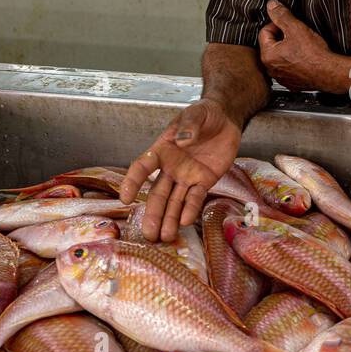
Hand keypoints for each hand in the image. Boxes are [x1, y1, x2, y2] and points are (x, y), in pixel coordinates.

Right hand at [119, 98, 242, 242]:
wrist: (225, 119)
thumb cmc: (204, 114)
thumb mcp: (195, 113)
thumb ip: (188, 126)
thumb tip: (182, 140)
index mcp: (161, 150)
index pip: (142, 168)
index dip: (133, 183)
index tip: (125, 199)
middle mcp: (171, 168)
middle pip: (158, 194)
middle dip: (153, 214)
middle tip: (147, 234)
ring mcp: (187, 176)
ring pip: (174, 201)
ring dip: (169, 219)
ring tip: (164, 238)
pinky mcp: (204, 181)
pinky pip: (195, 198)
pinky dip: (190, 210)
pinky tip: (185, 223)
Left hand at [258, 1, 336, 91]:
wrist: (329, 73)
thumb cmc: (314, 54)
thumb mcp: (296, 28)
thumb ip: (281, 15)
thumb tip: (272, 6)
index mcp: (268, 55)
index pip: (265, 32)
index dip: (278, 24)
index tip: (289, 25)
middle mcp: (271, 69)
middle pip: (272, 45)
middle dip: (283, 38)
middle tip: (297, 35)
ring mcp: (281, 78)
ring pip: (281, 57)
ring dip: (289, 50)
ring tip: (302, 48)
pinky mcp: (292, 83)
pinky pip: (290, 69)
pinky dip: (295, 63)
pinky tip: (305, 59)